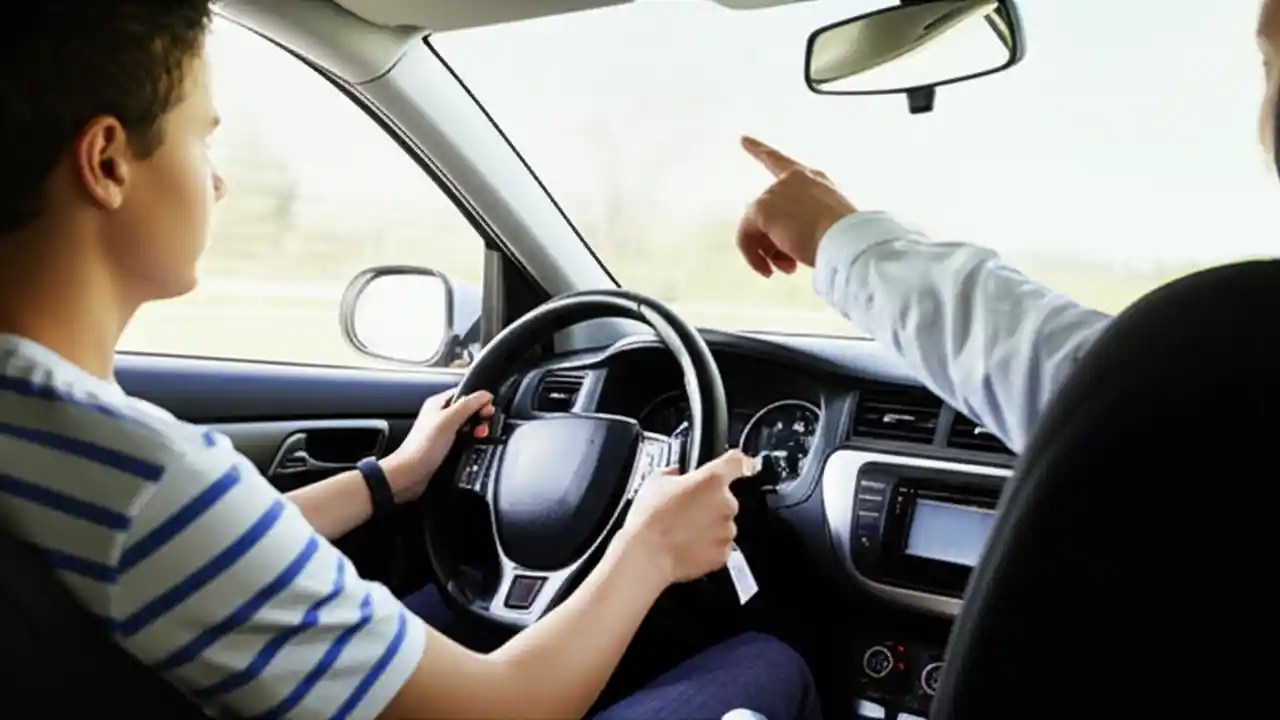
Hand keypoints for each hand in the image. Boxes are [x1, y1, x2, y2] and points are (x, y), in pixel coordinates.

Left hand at [383, 388, 494, 502]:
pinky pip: (465, 440)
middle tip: (482, 427)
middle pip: (469, 410)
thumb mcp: (449, 419)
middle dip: (480, 417)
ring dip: (477, 431)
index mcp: (439, 403)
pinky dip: (472, 442)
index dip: (478, 399)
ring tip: (479, 437)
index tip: (487, 410)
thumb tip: (486, 395)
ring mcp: (443, 432)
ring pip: (468, 426)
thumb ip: (469, 404)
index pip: (465, 393)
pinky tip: (474, 447)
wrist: (410, 474)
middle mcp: (441, 416)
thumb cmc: (423, 446)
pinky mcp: (447, 447)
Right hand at [619, 449, 753, 584]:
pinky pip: (720, 545)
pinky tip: (687, 544)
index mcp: (712, 480)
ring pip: (723, 523)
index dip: (737, 462)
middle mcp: (725, 504)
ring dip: (709, 525)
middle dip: (710, 502)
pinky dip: (708, 545)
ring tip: (683, 530)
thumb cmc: (649, 519)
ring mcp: (727, 530)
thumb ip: (674, 472)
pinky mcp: (723, 553)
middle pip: (726, 498)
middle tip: (686, 510)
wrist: (646, 555)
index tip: (738, 464)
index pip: (737, 461)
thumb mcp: (655, 481)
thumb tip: (676, 474)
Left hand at [737, 135, 857, 276]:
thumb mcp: (828, 223)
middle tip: (788, 266)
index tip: (743, 140)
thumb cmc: (846, 238)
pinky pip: (745, 237)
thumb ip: (803, 223)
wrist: (848, 240)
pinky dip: (753, 257)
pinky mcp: (763, 210)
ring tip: (786, 269)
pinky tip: (769, 270)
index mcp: (813, 179)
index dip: (760, 150)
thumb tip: (778, 244)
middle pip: (768, 213)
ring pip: (756, 228)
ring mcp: (776, 192)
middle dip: (774, 243)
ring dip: (767, 253)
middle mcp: (792, 180)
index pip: (780, 162)